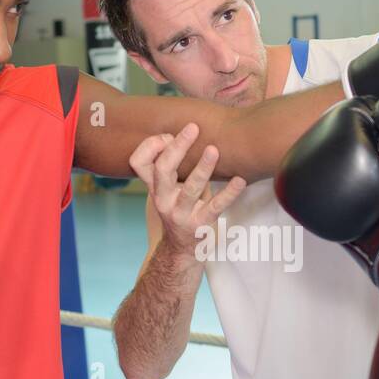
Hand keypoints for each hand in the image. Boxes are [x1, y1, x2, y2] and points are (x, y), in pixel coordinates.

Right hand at [128, 123, 245, 255]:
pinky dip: (229, 193)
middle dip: (177, 147)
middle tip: (193, 128)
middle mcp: (163, 199)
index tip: (168, 135)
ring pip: (190, 188)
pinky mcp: (201, 225)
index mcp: (154, 187)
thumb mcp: (166, 189)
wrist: (180, 250)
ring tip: (214, 150)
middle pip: (162, 169)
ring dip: (202, 168)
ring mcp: (181, 213)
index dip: (150, 145)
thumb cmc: (178, 209)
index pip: (138, 162)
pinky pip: (216, 206)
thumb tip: (184, 130)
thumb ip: (170, 164)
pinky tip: (240, 180)